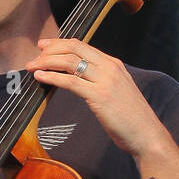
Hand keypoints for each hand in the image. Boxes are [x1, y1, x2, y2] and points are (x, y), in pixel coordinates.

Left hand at [26, 37, 164, 156]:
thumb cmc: (131, 119)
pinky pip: (70, 81)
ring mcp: (105, 80)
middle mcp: (110, 67)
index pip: (82, 46)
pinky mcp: (100, 96)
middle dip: (50, 49)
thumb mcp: (117, 92)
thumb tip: (81, 81)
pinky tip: (41, 78)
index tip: (45, 47)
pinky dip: (52, 77)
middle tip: (35, 56)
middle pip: (74, 48)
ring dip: (47, 62)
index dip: (60, 44)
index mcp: (114, 64)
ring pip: (70, 62)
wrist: (146, 134)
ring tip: (32, 67)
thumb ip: (102, 82)